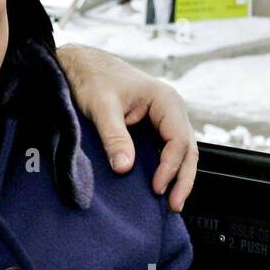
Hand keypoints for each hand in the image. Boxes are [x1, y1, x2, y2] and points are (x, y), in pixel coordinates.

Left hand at [56, 45, 197, 211]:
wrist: (81, 64)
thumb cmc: (93, 78)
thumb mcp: (101, 107)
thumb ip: (114, 137)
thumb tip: (124, 168)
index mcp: (165, 99)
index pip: (178, 140)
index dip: (170, 167)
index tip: (156, 188)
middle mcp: (170, 108)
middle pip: (187, 149)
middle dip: (182, 178)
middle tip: (173, 205)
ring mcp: (164, 116)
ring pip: (181, 151)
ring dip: (178, 176)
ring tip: (172, 202)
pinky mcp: (153, 125)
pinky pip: (167, 149)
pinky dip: (167, 167)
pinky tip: (162, 185)